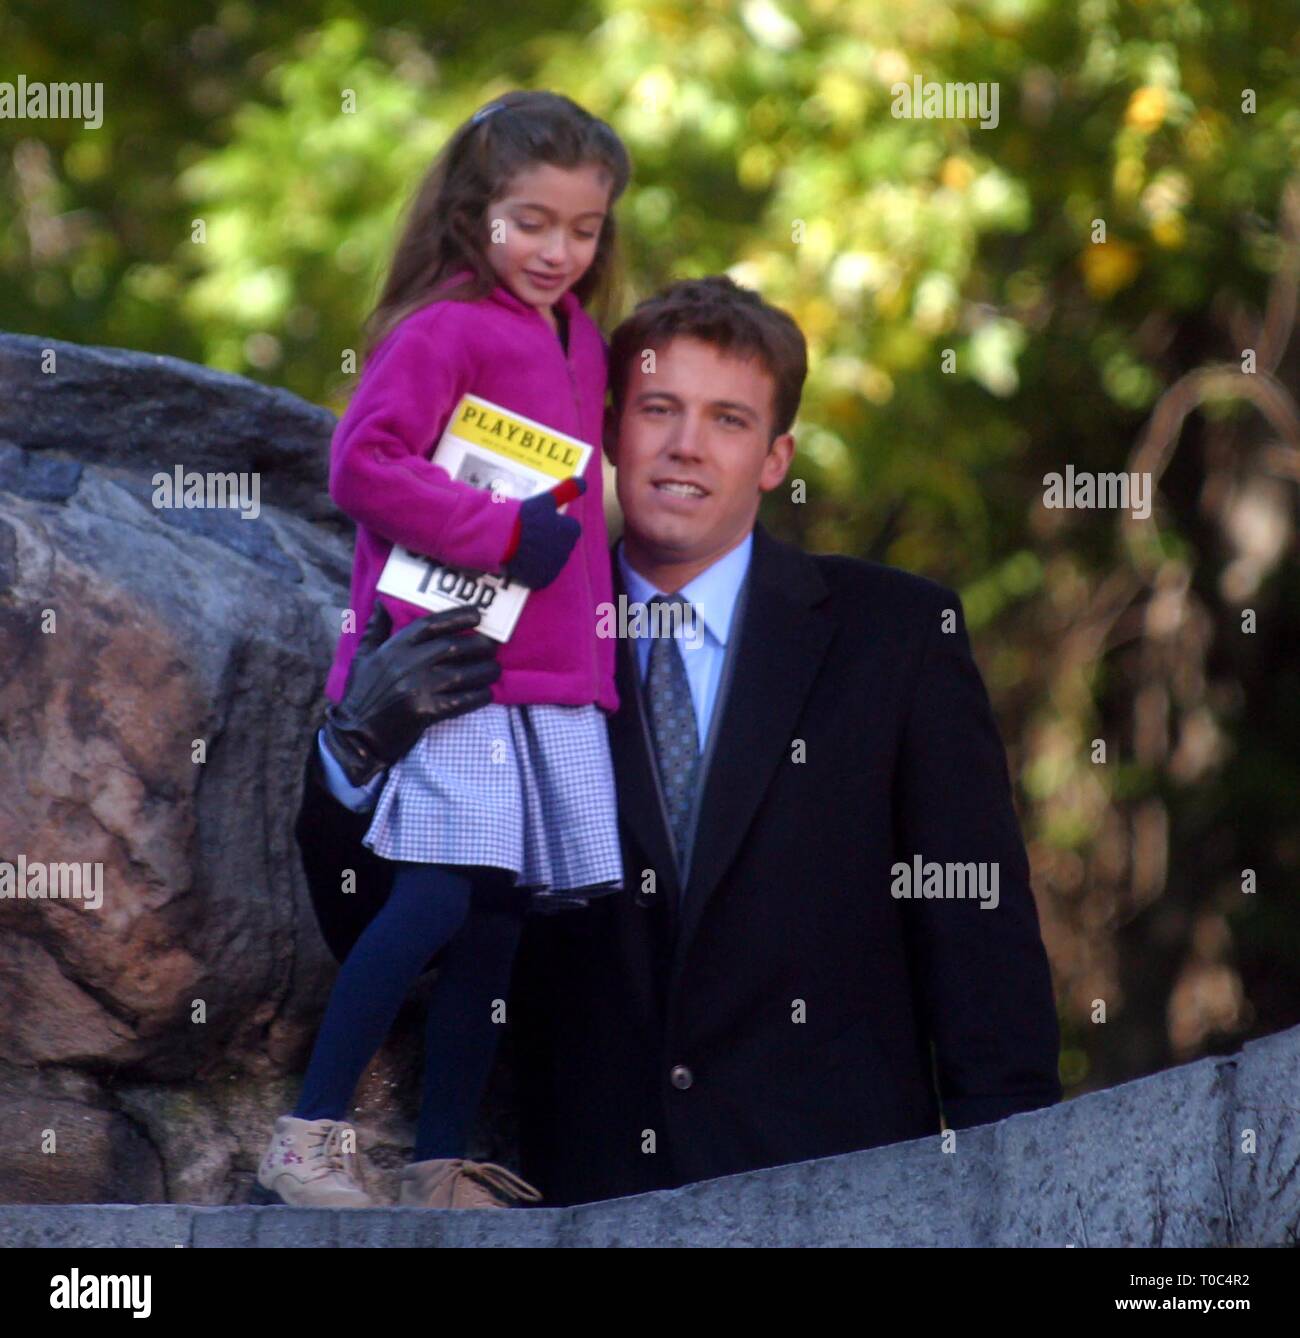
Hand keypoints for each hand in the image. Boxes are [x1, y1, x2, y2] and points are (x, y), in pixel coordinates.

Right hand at [322, 602, 500, 786]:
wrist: (357, 736)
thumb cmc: (362, 693)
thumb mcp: (363, 656)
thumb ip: (377, 628)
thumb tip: (382, 602)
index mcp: (395, 648)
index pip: (432, 624)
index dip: (458, 616)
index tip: (477, 616)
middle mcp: (408, 664)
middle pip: (454, 647)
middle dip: (480, 646)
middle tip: (492, 648)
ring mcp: (418, 688)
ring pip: (464, 673)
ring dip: (485, 671)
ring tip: (493, 670)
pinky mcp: (426, 711)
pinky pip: (463, 700)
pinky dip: (479, 696)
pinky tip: (486, 694)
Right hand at [502, 476, 585, 589]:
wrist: (502, 537)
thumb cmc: (524, 516)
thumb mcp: (546, 500)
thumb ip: (567, 491)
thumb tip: (584, 482)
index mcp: (571, 531)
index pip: (570, 529)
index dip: (555, 525)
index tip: (541, 523)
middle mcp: (567, 551)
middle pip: (561, 545)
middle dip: (549, 541)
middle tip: (529, 534)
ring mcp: (554, 567)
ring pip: (550, 560)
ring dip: (541, 555)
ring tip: (522, 546)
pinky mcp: (541, 579)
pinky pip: (539, 575)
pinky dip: (532, 570)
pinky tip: (521, 560)